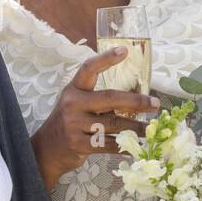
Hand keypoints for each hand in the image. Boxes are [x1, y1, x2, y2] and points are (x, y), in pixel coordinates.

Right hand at [30, 49, 160, 190]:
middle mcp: (73, 104)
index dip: (106, 58)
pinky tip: (135, 145)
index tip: (125, 51)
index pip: (89, 68)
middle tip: (155, 103)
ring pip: (113, 124)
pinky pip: (108, 144)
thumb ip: (98, 101)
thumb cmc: (68, 123)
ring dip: (136, 128)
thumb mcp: (76, 105)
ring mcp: (74, 125)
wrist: (46, 150)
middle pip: (110, 98)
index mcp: (73, 90)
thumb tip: (134, 102)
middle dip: (136, 102)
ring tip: (151, 129)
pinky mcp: (78, 144)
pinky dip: (124, 146)